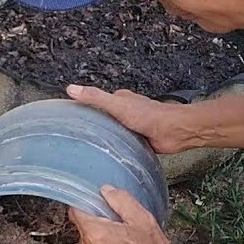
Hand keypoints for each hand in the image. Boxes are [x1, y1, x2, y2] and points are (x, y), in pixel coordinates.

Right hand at [66, 84, 195, 154]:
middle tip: (76, 134)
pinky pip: (123, 145)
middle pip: (104, 118)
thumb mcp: (116, 105)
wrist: (173, 132)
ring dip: (105, 138)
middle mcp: (126, 112)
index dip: (83, 106)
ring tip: (89, 146)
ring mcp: (132, 127)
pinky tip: (109, 155)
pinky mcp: (138, 141)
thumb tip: (72, 88)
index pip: (97, 101)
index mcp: (120, 100)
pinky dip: (116, 149)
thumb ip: (95, 97)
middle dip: (93, 124)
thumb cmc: (150, 116)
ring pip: (113, 132)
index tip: (69, 113)